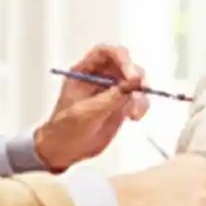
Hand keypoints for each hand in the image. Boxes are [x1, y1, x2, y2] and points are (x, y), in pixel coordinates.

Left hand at [35, 44, 147, 171]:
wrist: (63, 151)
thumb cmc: (65, 129)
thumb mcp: (87, 113)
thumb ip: (111, 97)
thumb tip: (135, 83)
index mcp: (84, 71)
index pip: (106, 53)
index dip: (121, 58)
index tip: (132, 75)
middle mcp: (100, 76)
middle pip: (125, 64)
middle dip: (136, 76)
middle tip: (141, 89)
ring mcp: (112, 90)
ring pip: (135, 81)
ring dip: (141, 94)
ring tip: (135, 112)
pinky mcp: (121, 104)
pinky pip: (138, 98)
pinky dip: (142, 106)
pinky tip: (135, 117)